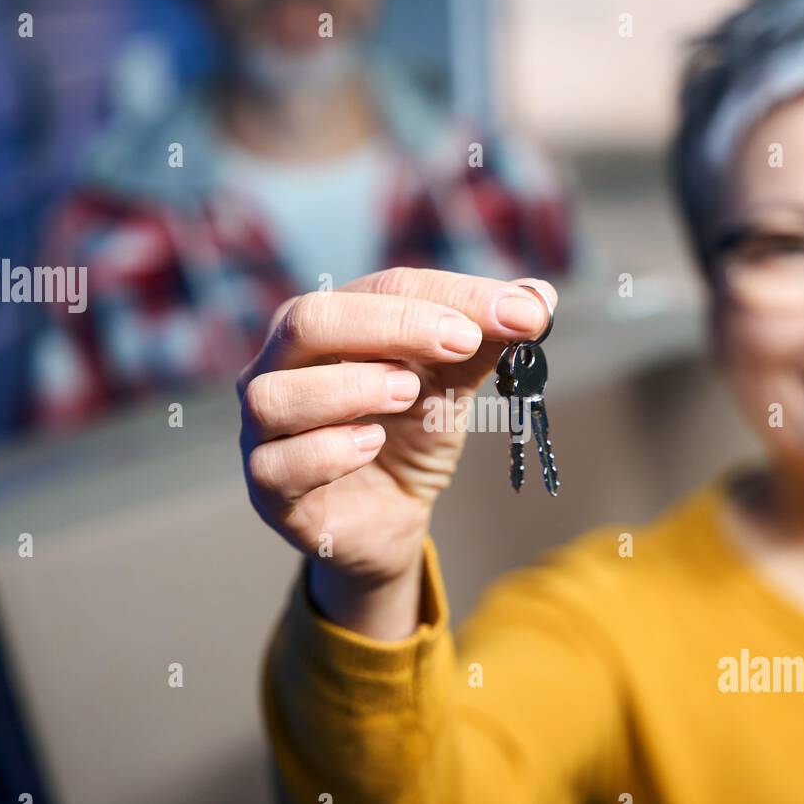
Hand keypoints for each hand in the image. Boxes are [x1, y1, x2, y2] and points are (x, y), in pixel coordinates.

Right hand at [237, 268, 555, 635]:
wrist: (393, 516)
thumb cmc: (411, 434)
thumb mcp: (452, 382)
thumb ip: (485, 340)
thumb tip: (540, 297)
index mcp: (329, 323)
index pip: (382, 287)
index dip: (451, 296)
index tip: (519, 314)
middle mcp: (280, 366)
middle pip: (307, 321)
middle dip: (391, 325)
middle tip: (460, 342)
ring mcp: (263, 428)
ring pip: (275, 394)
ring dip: (350, 388)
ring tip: (407, 395)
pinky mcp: (268, 491)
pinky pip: (276, 465)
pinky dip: (328, 451)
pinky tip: (372, 445)